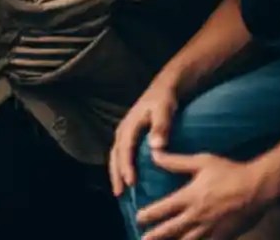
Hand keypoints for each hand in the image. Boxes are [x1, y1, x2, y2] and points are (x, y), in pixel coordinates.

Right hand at [110, 80, 179, 195]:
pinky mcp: (128, 135)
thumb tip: (156, 147)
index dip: (126, 166)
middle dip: (116, 174)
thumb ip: (161, 127)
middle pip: (115, 154)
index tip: (131, 182)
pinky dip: (120, 166)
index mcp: (130, 124)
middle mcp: (123, 129)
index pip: (124, 149)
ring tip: (119, 189)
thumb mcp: (165, 110)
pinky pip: (120, 153)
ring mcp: (124, 132)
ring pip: (115, 155)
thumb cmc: (165, 99)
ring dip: (116, 172)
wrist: (164, 87)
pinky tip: (126, 176)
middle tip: (119, 192)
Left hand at [135, 152, 265, 239]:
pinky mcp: (225, 234)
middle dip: (156, 235)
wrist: (259, 187)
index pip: (163, 209)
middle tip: (142, 239)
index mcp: (190, 197)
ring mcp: (212, 227)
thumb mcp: (201, 161)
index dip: (148, 215)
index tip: (137, 218)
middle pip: (172, 229)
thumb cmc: (230, 172)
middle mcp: (198, 215)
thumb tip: (154, 154)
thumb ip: (175, 161)